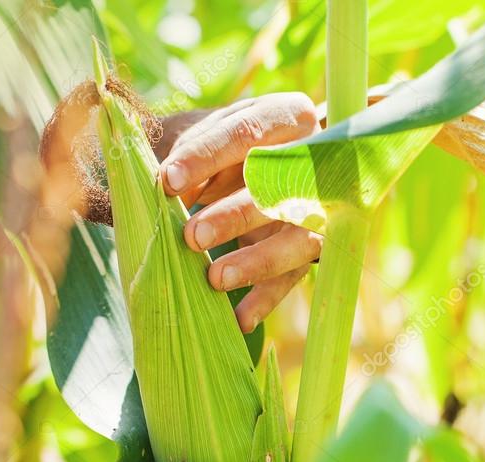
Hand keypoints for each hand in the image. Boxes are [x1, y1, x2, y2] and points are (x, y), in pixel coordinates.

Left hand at [159, 93, 322, 332]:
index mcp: (287, 117)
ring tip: (214, 280)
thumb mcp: (211, 136)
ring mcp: (322, 208)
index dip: (208, 156)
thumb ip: (191, 151)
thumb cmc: (231, 146)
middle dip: (234, 215)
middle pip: (279, 189)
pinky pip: (294, 277)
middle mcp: (315, 160)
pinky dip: (265, 301)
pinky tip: (238, 320)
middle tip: (191, 237)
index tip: (168, 181)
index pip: (249, 132)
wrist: (278, 164)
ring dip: (256, 261)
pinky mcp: (316, 247)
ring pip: (298, 239)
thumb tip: (163, 182)